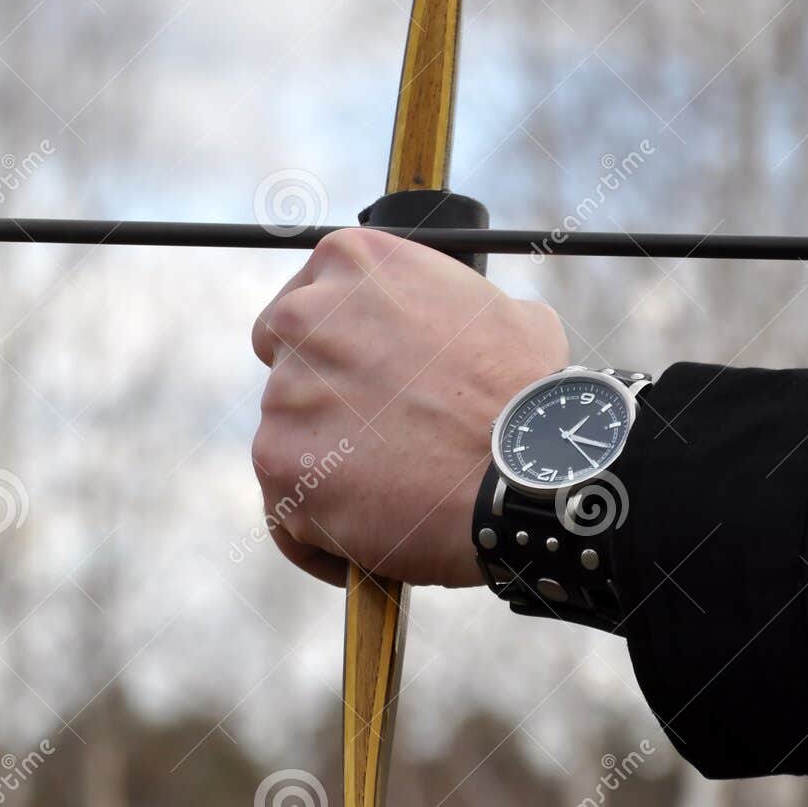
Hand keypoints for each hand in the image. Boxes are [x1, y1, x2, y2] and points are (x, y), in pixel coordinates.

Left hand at [250, 228, 567, 587]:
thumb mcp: (500, 312)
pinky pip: (284, 506)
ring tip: (388, 495)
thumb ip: (443, 309)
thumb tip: (444, 330)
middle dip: (317, 400)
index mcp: (352, 263)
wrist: (528, 471)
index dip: (328, 348)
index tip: (353, 378)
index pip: (302, 304)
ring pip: (286, 437)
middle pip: (283, 366)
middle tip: (370, 437)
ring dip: (324, 466)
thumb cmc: (527, 395)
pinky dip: (317, 528)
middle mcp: (304, 317)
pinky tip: (364, 543)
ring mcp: (284, 391)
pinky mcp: (279, 462)